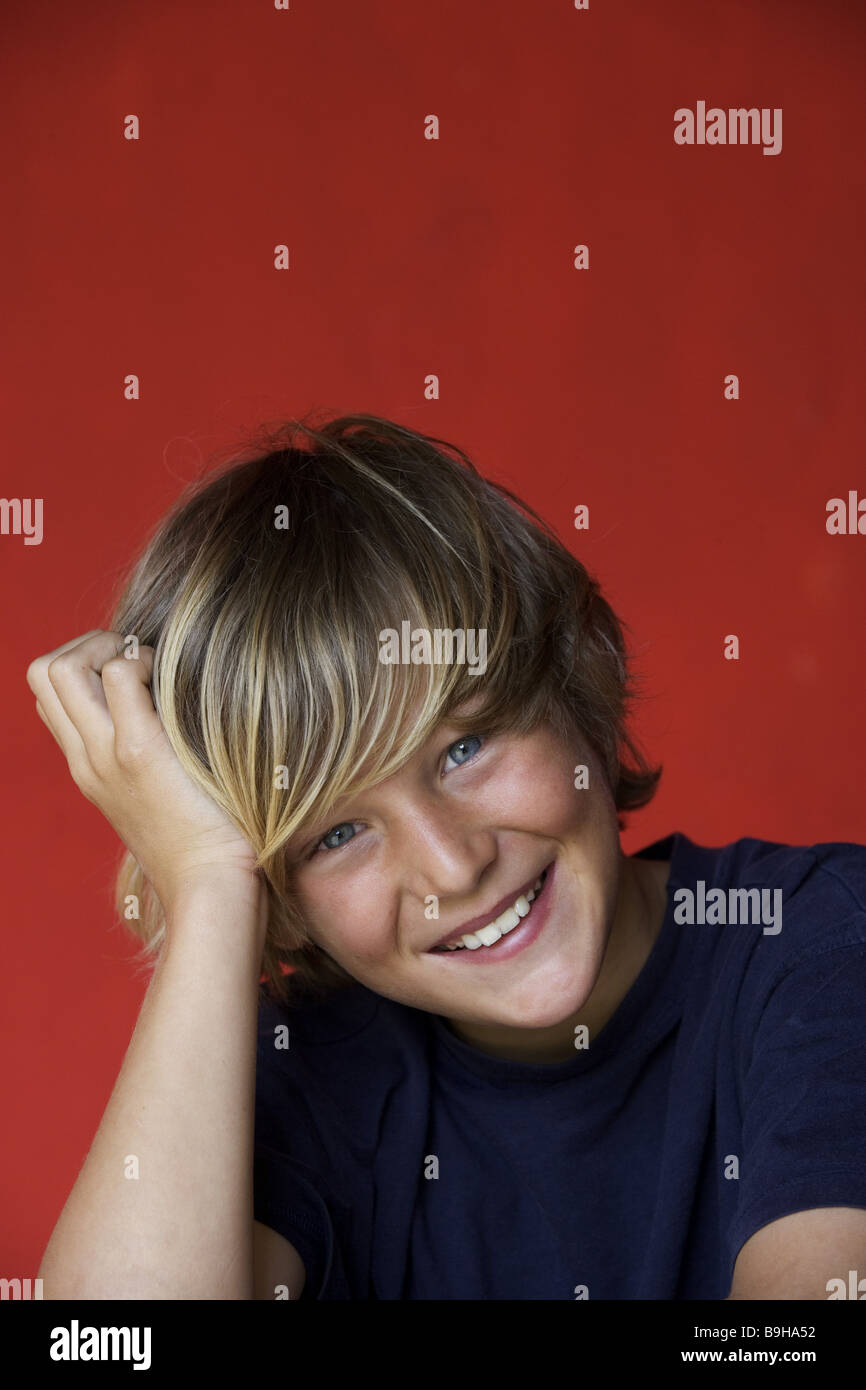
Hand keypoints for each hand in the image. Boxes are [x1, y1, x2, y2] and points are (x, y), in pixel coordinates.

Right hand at [26, 629, 261, 915]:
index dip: (83, 664)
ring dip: (107, 645)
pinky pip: (119, 676)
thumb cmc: (203, 837)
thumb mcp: (159, 793)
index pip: (49, 695)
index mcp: (87, 766)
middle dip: (87, 643)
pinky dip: (143, 660)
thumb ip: (148, 755)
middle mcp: (85, 758)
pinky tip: (173, 682)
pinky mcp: (140, 752)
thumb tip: (169, 708)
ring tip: (150, 665)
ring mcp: (106, 756)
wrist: (211, 884)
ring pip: (60, 667)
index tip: (131, 670)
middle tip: (137, 657)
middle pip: (41, 673)